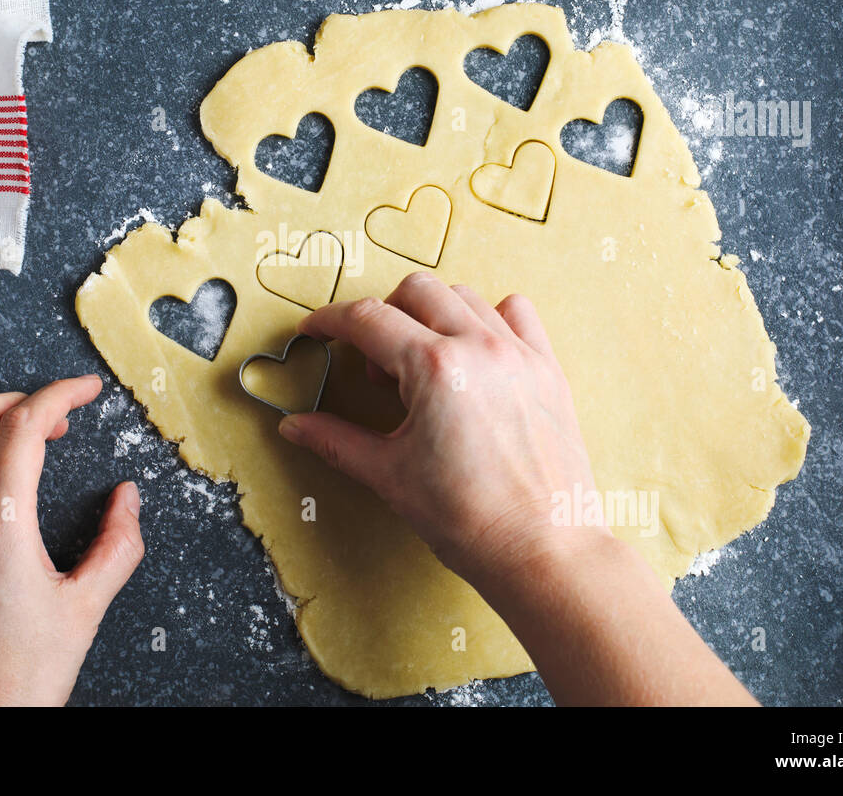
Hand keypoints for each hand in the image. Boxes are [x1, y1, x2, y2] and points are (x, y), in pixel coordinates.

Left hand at [0, 375, 143, 705]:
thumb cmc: (24, 675)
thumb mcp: (88, 605)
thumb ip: (117, 544)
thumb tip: (126, 499)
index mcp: (0, 524)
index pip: (24, 427)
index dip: (60, 394)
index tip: (86, 389)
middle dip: (12, 401)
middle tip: (53, 418)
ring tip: (5, 440)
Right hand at [281, 274, 755, 704]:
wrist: (545, 552)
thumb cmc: (471, 521)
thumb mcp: (390, 476)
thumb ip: (336, 441)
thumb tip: (295, 426)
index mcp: (436, 368)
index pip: (368, 319)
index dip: (330, 321)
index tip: (316, 330)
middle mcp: (480, 347)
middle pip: (416, 292)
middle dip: (383, 315)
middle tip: (374, 365)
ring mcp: (519, 354)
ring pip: (464, 298)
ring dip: (431, 315)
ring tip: (421, 364)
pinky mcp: (547, 370)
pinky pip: (517, 314)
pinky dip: (488, 319)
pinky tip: (474, 354)